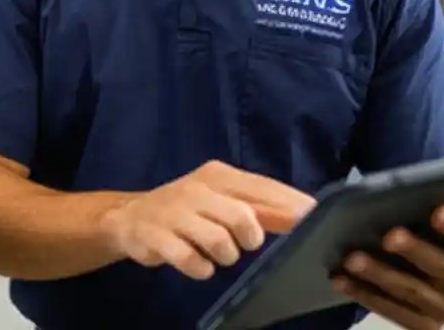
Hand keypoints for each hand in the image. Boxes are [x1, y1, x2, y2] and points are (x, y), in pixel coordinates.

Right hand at [101, 160, 315, 279]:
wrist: (130, 217)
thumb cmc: (188, 209)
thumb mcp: (222, 200)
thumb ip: (262, 207)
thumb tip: (306, 214)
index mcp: (218, 176)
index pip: (263, 188)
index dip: (290, 206)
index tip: (313, 221)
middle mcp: (197, 189)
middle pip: (243, 216)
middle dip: (251, 236)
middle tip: (245, 243)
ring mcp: (175, 213)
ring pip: (219, 241)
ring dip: (225, 256)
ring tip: (217, 254)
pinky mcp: (157, 236)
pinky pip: (190, 260)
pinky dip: (201, 269)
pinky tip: (198, 264)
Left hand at [333, 189, 443, 328]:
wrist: (431, 266)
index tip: (436, 210)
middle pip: (441, 270)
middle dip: (414, 251)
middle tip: (387, 234)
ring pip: (411, 292)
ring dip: (380, 275)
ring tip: (352, 256)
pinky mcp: (422, 325)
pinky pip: (391, 311)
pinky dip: (365, 295)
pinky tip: (341, 278)